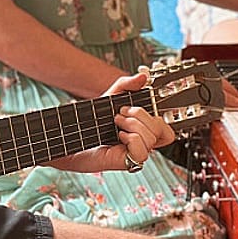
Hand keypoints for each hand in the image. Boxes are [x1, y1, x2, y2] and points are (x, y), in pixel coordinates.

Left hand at [49, 72, 173, 173]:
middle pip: (161, 129)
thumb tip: (143, 77)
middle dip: (140, 115)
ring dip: (132, 125)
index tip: (133, 107)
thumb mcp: (110, 98)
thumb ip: (126, 85)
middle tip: (120, 114)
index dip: (157, 115)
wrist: (72, 138)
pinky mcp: (128, 162)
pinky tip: (119, 137)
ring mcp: (136, 153)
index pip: (165, 127)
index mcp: (142, 129)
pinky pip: (142, 152)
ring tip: (116, 124)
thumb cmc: (91, 123)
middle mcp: (142, 142)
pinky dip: (131, 140)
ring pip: (151, 138)